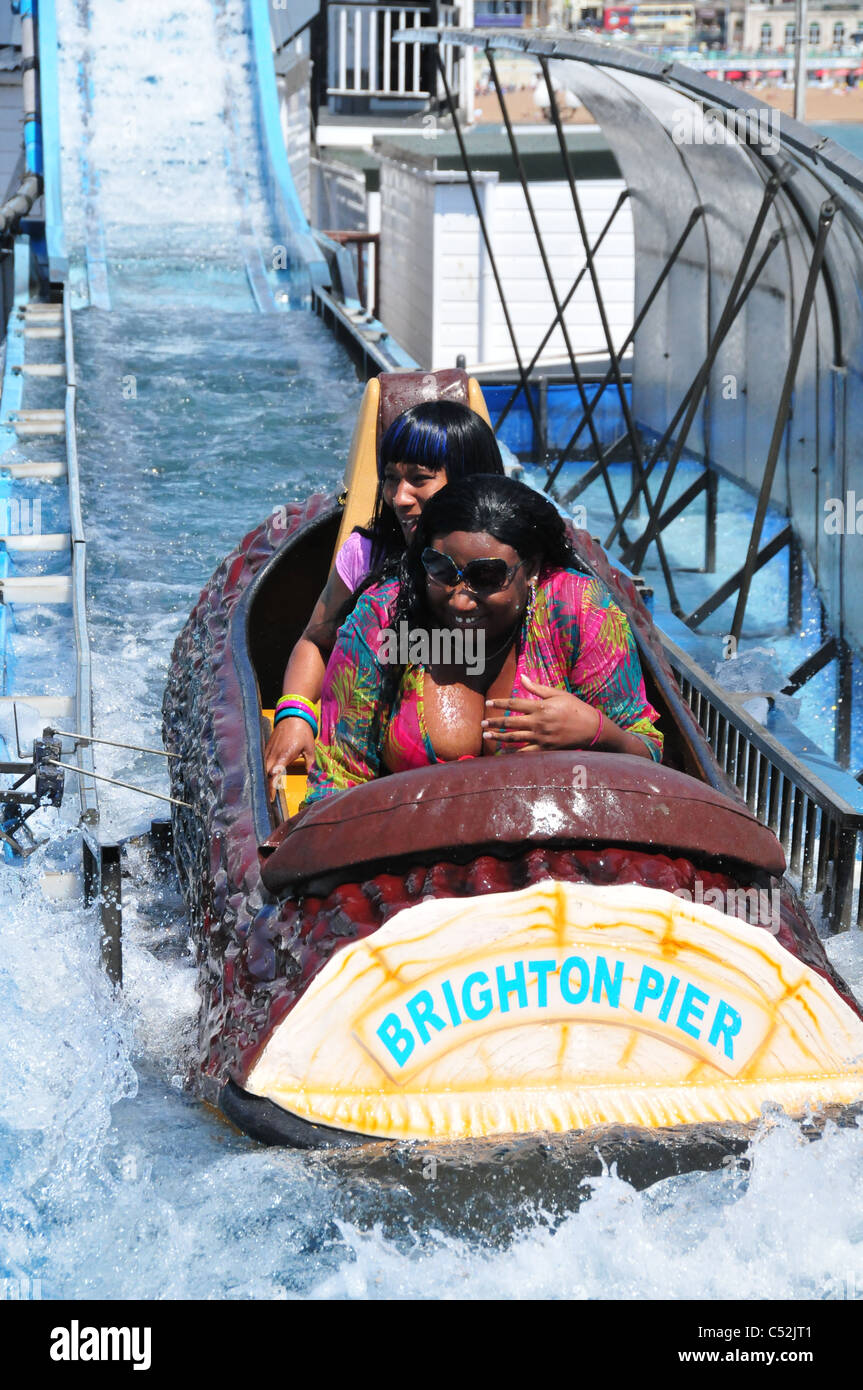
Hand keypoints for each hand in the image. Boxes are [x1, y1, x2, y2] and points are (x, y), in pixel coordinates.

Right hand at [265, 716, 315, 798]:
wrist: (293, 715)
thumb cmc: (303, 731)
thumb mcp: (310, 748)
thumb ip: (310, 764)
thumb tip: (313, 777)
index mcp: (284, 756)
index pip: (274, 775)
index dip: (271, 787)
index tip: (271, 798)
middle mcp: (274, 754)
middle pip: (265, 774)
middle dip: (266, 787)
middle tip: (269, 800)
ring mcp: (269, 750)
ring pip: (262, 768)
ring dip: (264, 779)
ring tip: (267, 791)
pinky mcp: (267, 747)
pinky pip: (263, 761)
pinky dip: (264, 770)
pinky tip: (267, 777)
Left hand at [482, 674, 601, 751]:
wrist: (591, 729)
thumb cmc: (575, 708)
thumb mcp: (557, 694)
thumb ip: (537, 688)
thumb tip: (521, 678)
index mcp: (541, 707)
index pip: (515, 703)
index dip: (500, 703)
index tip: (488, 702)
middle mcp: (538, 722)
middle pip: (510, 722)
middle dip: (494, 721)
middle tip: (481, 722)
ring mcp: (541, 737)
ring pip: (514, 737)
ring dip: (498, 737)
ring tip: (486, 735)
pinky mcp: (545, 748)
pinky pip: (525, 752)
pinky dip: (512, 753)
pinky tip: (501, 752)